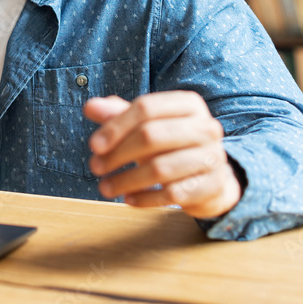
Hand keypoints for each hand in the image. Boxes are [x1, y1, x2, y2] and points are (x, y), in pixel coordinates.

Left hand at [84, 91, 242, 219]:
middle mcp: (205, 127)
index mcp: (188, 104)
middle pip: (151, 136)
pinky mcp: (211, 186)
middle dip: (117, 154)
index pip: (146, 107)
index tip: (94, 145)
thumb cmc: (172, 145)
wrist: (212, 177)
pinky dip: (145, 198)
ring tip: (105, 188)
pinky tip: (128, 199)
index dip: (116, 126)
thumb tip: (90, 107)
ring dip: (126, 180)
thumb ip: (118, 115)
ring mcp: (212, 157)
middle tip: (95, 167)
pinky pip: (171, 194)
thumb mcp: (147, 126)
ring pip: (159, 168)